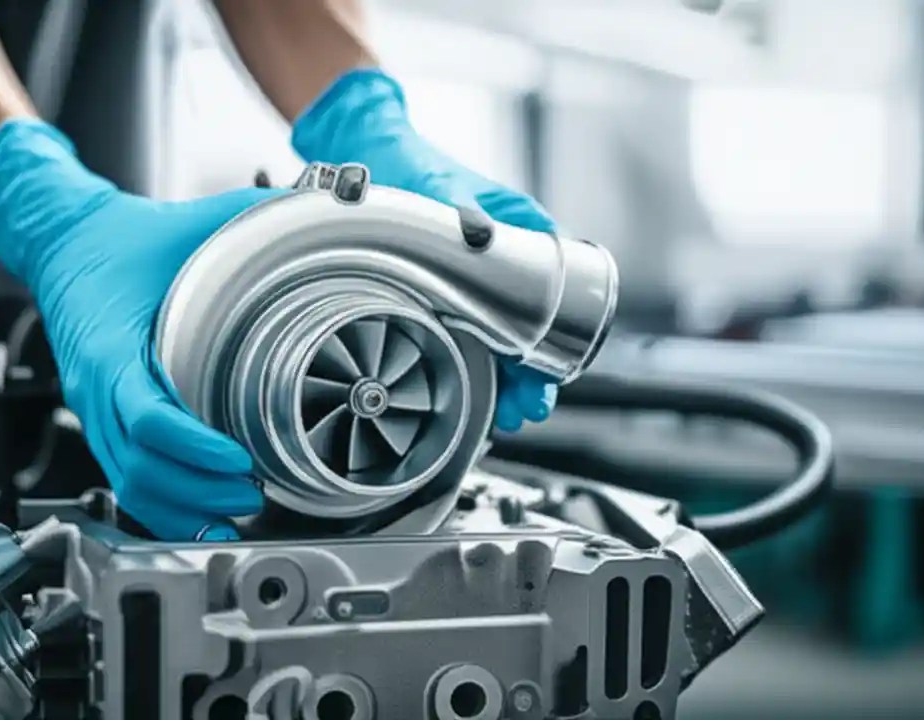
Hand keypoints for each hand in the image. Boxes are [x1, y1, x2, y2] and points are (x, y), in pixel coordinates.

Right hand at [0, 119, 277, 539]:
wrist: (67, 244)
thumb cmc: (126, 240)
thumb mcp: (194, 223)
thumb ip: (258, 219)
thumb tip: (328, 211)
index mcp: (113, 344)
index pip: (144, 415)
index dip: (192, 445)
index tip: (237, 459)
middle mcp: (97, 387)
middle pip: (139, 464)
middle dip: (198, 490)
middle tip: (253, 491)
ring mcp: (95, 411)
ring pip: (130, 482)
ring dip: (182, 506)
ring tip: (238, 507)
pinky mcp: (102, 422)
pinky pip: (126, 479)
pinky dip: (164, 507)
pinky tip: (204, 518)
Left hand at [292, 68, 559, 430]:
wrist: (365, 154)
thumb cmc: (409, 161)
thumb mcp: (440, 188)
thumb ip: (462, 212)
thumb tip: (479, 234)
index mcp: (521, 227)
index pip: (559, 291)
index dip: (557, 337)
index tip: (550, 372)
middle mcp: (505, 257)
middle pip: (533, 326)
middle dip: (532, 373)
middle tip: (528, 408)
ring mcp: (475, 277)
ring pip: (502, 337)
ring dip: (505, 378)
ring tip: (505, 414)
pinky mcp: (444, 289)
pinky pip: (469, 333)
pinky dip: (475, 364)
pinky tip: (471, 393)